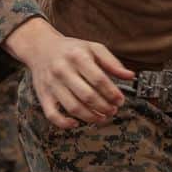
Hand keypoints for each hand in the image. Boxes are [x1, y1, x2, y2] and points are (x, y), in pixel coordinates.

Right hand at [6, 17, 134, 129]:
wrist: (41, 47)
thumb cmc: (72, 49)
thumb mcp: (93, 48)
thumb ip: (112, 62)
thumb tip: (130, 76)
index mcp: (78, 57)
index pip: (98, 79)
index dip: (112, 93)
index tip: (120, 100)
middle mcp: (63, 70)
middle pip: (87, 95)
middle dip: (104, 107)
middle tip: (113, 110)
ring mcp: (51, 84)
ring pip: (72, 107)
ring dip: (90, 117)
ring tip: (102, 117)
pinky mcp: (43, 95)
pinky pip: (52, 114)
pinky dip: (64, 123)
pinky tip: (76, 123)